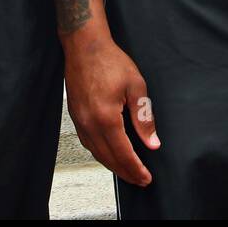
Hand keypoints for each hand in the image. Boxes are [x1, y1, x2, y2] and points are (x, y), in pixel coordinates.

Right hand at [62, 37, 158, 185]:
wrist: (84, 46)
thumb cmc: (110, 61)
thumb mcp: (136, 86)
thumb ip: (144, 118)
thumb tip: (152, 142)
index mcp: (106, 118)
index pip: (123, 153)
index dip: (136, 168)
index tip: (146, 178)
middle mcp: (90, 124)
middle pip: (108, 158)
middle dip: (125, 172)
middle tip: (140, 180)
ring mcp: (80, 121)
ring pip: (96, 153)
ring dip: (112, 165)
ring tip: (127, 171)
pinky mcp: (75, 116)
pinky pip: (88, 143)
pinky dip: (100, 153)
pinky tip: (109, 153)